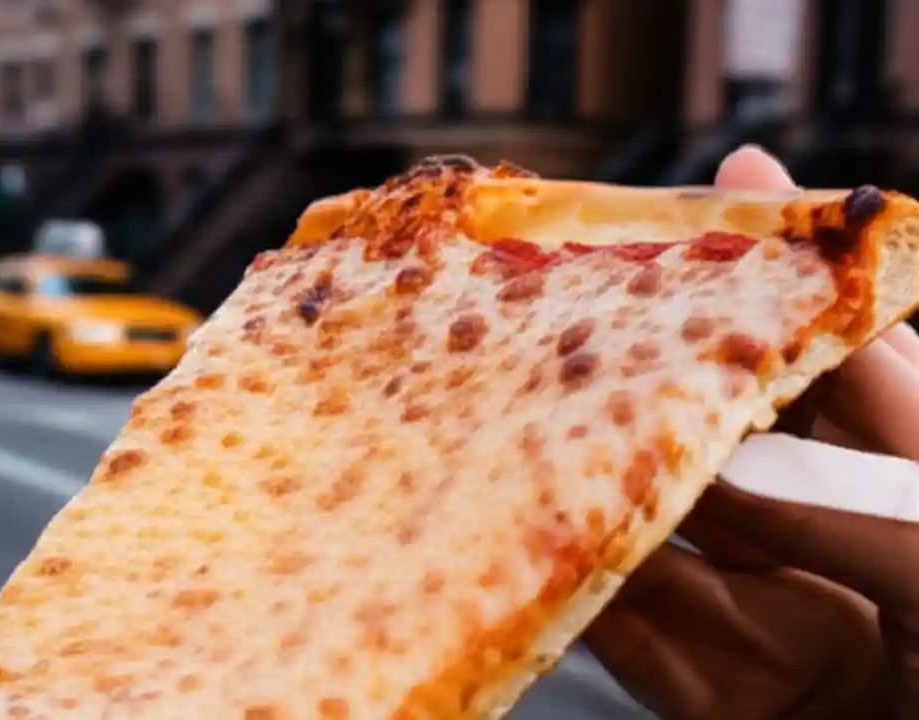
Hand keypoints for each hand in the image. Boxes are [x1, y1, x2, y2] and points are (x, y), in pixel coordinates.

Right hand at [584, 146, 918, 719]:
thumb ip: (837, 508)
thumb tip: (711, 461)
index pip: (857, 365)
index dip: (794, 279)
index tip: (737, 186)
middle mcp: (854, 548)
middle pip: (743, 442)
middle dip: (666, 375)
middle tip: (582, 302)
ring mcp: (790, 632)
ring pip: (677, 538)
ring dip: (608, 485)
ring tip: (535, 413)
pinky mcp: (732, 708)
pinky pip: (647, 642)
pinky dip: (597, 595)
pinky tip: (548, 543)